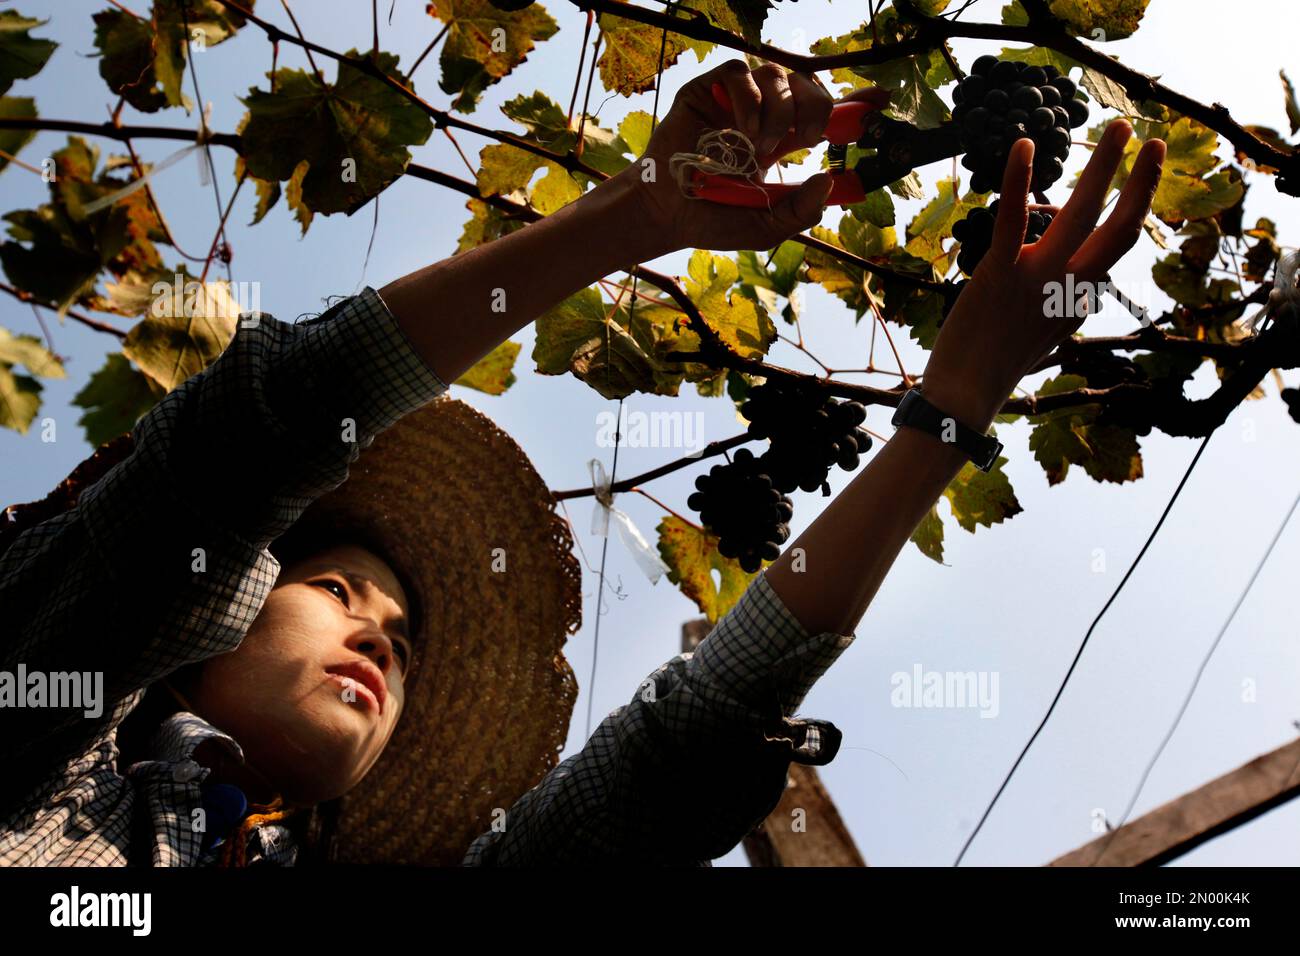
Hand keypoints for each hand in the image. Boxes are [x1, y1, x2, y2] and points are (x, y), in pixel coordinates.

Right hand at [613, 60, 886, 255]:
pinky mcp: (708, 89)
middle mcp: (761, 114)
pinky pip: (741, 73)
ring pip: (777, 76)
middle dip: (818, 108)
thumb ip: (800, 211)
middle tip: (808, 138)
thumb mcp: (765, 226)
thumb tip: (829, 181)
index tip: (880, 100)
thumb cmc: (711, 219)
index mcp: (780, 140)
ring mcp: (735, 100)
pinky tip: (742, 133)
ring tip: (762, 147)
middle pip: (807, 85)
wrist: (666, 213)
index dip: (853, 104)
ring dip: (780, 111)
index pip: (824, 112)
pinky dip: (750, 101)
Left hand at [921, 120, 1166, 428]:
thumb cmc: (993, 366)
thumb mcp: (1039, 336)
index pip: (1112, 250)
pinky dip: (1020, 178)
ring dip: (1106, 165)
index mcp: (1080, 302)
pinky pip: (1015, 218)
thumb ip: (1055, 306)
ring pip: (1083, 213)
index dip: (1128, 211)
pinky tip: (1024, 145)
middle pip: (1121, 229)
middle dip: (1141, 182)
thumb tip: (1069, 292)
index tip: (1139, 180)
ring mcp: (1039, 279)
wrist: (964, 394)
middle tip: (1151, 140)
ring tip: (1120, 126)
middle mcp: (1071, 288)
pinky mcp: (1001, 272)